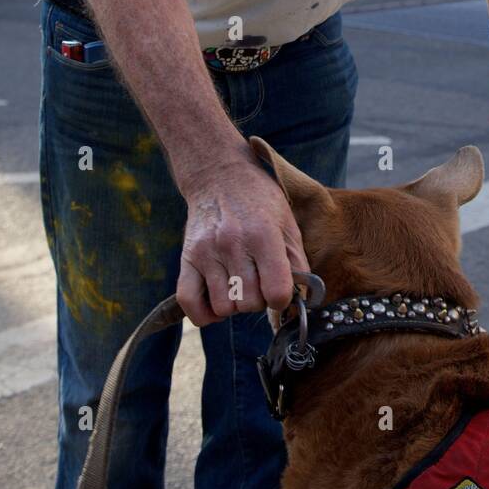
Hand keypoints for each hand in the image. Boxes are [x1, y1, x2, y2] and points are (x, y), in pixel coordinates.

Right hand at [175, 150, 308, 325]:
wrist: (219, 175)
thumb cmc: (259, 199)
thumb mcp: (287, 222)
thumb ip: (297, 261)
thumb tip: (301, 297)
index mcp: (263, 235)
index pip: (276, 292)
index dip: (282, 298)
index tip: (279, 290)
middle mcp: (233, 244)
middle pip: (249, 303)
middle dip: (258, 300)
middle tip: (258, 282)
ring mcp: (206, 252)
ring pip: (223, 308)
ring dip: (234, 304)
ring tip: (238, 284)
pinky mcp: (186, 258)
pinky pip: (189, 302)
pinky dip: (204, 313)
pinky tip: (217, 300)